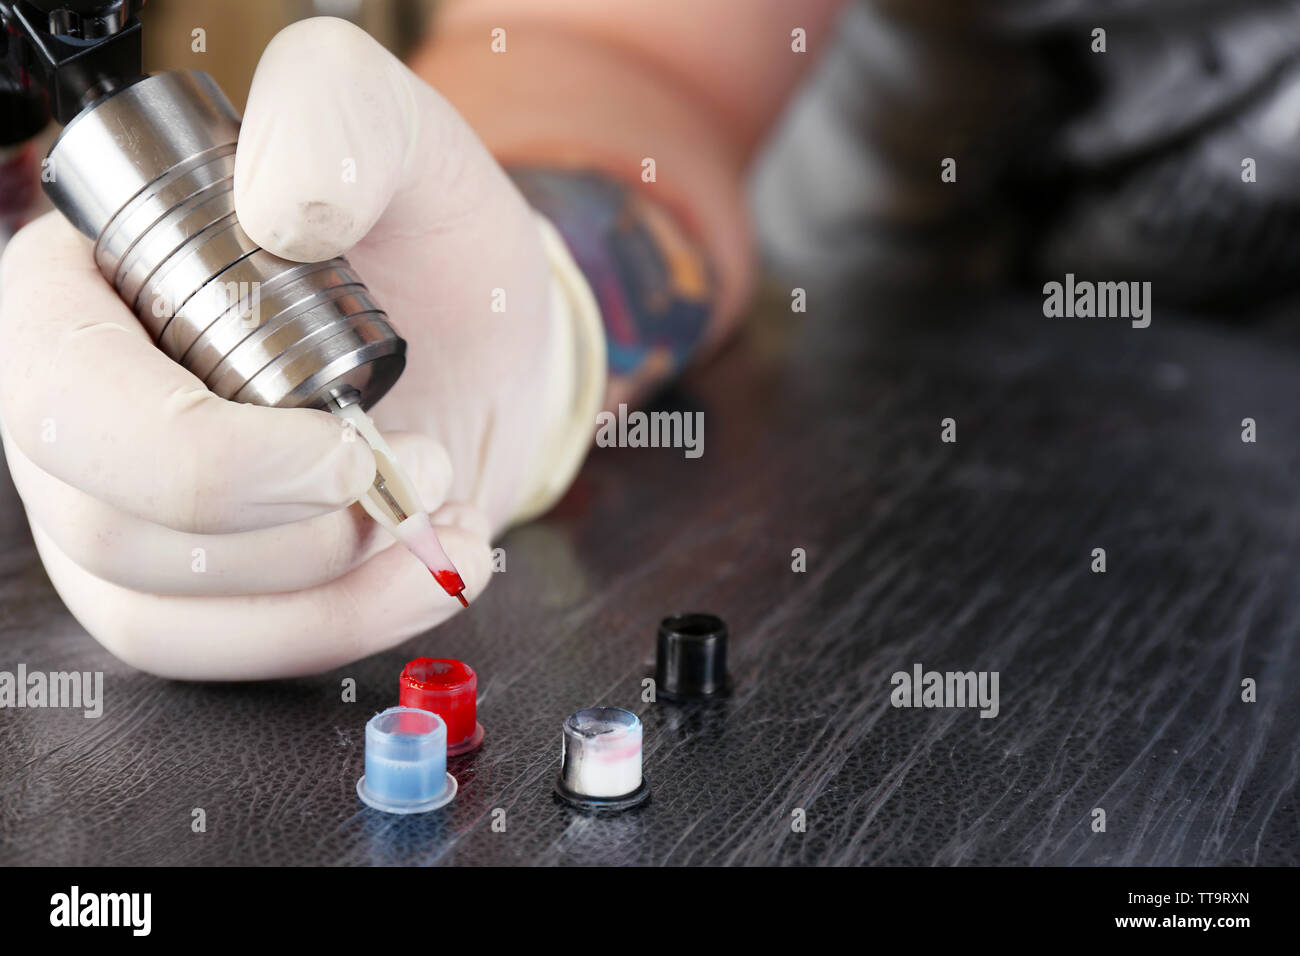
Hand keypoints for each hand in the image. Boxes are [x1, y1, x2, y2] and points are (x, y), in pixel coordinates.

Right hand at [0, 17, 582, 678]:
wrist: (471, 334)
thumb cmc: (414, 235)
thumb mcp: (392, 134)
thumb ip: (333, 121)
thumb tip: (277, 216)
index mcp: (79, 295)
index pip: (70, 404)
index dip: (206, 459)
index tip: (349, 449)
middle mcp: (76, 416)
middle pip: (115, 530)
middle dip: (296, 530)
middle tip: (418, 466)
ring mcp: (118, 513)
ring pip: (167, 614)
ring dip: (330, 589)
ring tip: (440, 517)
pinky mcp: (188, 587)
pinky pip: (227, 655)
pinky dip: (341, 631)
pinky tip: (428, 573)